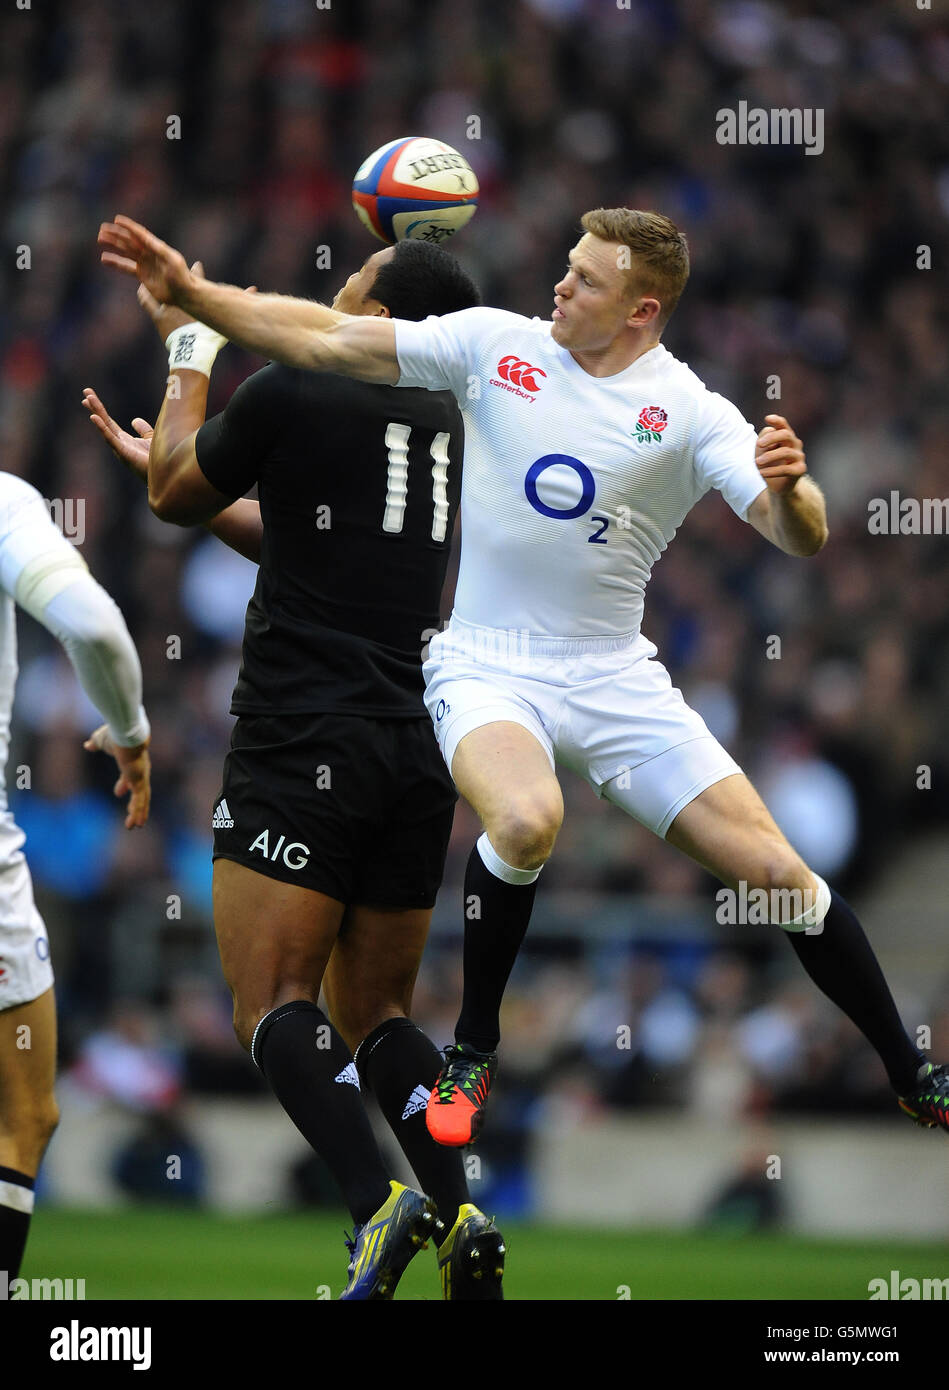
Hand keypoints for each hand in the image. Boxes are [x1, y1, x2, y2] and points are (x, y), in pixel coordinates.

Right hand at [82, 389, 152, 483]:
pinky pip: (110, 439)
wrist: (165, 475)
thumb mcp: (151, 439)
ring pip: (105, 428)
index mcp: (123, 440)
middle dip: (95, 407)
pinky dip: (102, 428)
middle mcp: (119, 443)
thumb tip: (134, 420)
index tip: (89, 396)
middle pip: (104, 422)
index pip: (108, 421)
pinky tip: (94, 418)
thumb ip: (143, 430)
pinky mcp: (124, 453)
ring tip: (87, 400)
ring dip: (96, 413)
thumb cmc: (157, 461)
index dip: (100, 409)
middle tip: (86, 392)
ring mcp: (120, 448)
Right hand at [83, 725, 150, 828]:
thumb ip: (96, 744)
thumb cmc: (115, 735)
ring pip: (142, 798)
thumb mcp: (102, 741)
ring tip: (137, 826)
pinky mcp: (139, 781)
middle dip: (135, 801)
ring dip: (139, 812)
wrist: (125, 734)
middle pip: (139, 790)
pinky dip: (139, 812)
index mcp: (131, 762)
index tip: (118, 793)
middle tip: (130, 812)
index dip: (123, 785)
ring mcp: (140, 776)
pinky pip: (140, 800)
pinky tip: (138, 823)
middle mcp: (139, 771)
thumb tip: (88, 745)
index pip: (128, 777)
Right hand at [98, 215, 193, 305]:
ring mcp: (145, 263)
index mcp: (157, 247)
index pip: (140, 233)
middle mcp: (149, 253)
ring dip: (113, 244)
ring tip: (100, 238)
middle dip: (116, 234)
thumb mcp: (172, 260)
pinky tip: (104, 259)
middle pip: (129, 240)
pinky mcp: (142, 275)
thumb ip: (159, 249)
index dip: (128, 226)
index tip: (117, 219)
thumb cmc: (182, 276)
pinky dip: (115, 263)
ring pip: (125, 251)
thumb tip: (145, 238)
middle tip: (102, 229)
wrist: (185, 294)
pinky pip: (126, 267)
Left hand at [137, 262, 254, 342]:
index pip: (196, 277)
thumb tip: (254, 288)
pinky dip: (144, 294)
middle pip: (176, 279)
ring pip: (159, 287)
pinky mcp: (158, 317)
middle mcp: (181, 297)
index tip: (196, 265)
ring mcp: (168, 306)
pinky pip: (147, 301)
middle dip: (175, 272)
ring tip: (152, 276)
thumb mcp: (226, 321)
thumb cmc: (210, 338)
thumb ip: (241, 302)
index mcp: (196, 296)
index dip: (196, 272)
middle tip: (167, 267)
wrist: (194, 352)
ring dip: (156, 279)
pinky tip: (141, 288)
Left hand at [755, 414, 806, 493]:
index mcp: (786, 437)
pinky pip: (786, 469)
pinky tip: (761, 473)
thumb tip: (768, 431)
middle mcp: (795, 444)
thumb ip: (763, 440)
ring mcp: (799, 457)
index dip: (777, 420)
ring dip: (769, 456)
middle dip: (771, 437)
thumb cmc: (767, 465)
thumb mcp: (760, 452)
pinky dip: (771, 471)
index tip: (767, 418)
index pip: (783, 425)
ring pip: (786, 452)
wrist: (776, 486)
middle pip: (786, 435)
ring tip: (757, 462)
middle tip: (758, 444)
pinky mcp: (800, 470)